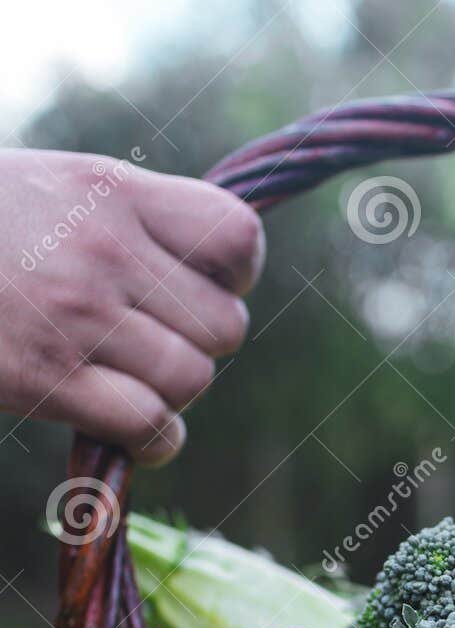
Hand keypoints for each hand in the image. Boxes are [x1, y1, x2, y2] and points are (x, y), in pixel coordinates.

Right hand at [0, 149, 263, 463]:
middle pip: (223, 326)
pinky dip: (156, 439)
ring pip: (192, 378)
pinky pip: (149, 424)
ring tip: (136, 382)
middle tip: (154, 342)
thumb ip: (136, 221)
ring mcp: (75, 316)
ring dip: (175, 394)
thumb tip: (213, 277)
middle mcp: (103, 250)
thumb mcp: (61, 188)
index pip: (237, 236)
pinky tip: (135, 430)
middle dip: (200, 343)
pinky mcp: (44, 378)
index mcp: (112, 191)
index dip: (234, 274)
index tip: (204, 285)